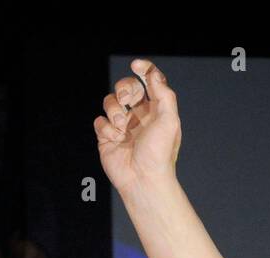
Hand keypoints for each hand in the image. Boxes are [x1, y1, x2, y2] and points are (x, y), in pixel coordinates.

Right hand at [94, 58, 182, 194]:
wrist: (143, 179)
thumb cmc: (160, 153)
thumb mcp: (169, 120)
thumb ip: (164, 94)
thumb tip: (153, 73)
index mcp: (157, 110)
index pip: (149, 81)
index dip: (144, 69)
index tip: (137, 65)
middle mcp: (140, 116)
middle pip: (126, 87)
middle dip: (124, 88)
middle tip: (128, 101)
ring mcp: (122, 126)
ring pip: (109, 102)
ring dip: (114, 111)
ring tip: (122, 128)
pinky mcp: (107, 137)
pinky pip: (99, 121)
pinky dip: (106, 129)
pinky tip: (116, 141)